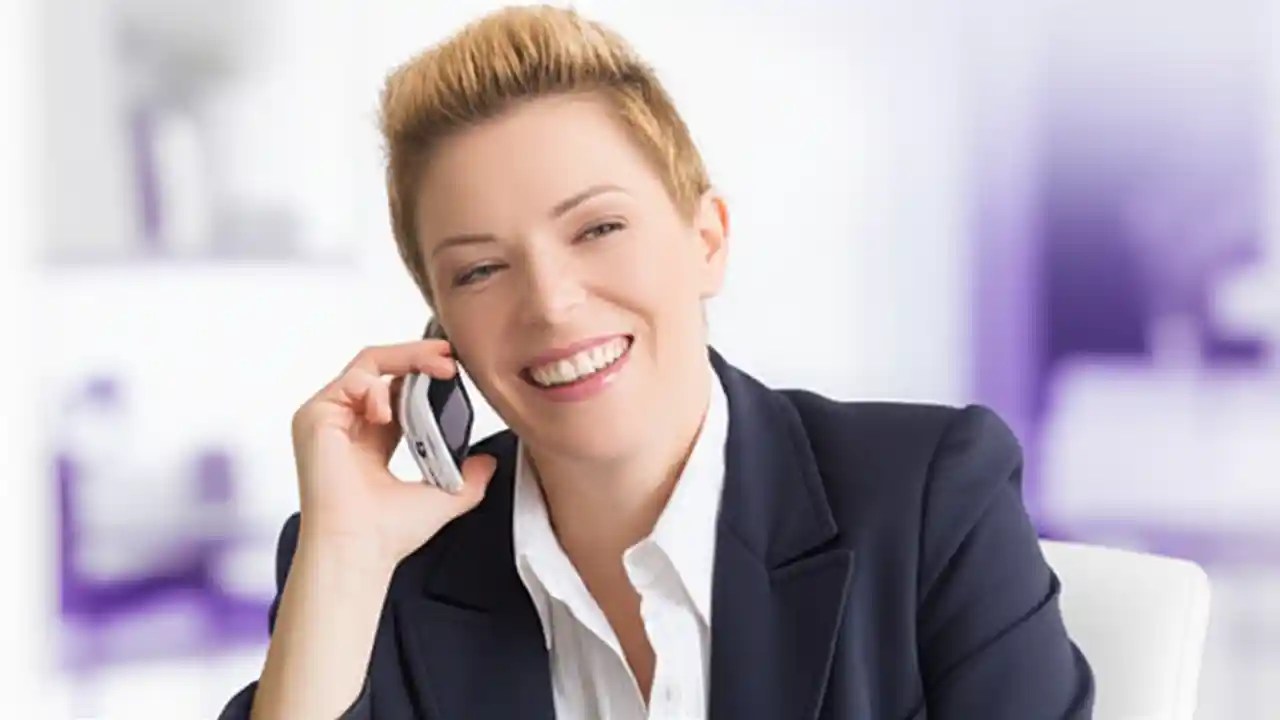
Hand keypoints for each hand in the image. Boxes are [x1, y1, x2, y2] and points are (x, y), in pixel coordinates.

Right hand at [289, 337, 496, 568]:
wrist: (359, 550)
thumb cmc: (387, 534)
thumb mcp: (443, 497)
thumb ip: (469, 478)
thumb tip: (488, 463)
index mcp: (373, 440)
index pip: (397, 390)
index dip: (424, 374)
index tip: (454, 368)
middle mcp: (349, 425)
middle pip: (382, 368)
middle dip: (418, 356)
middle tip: (450, 357)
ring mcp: (330, 419)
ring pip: (367, 365)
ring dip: (404, 360)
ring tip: (435, 371)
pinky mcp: (315, 418)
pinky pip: (349, 380)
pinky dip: (374, 386)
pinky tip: (388, 410)